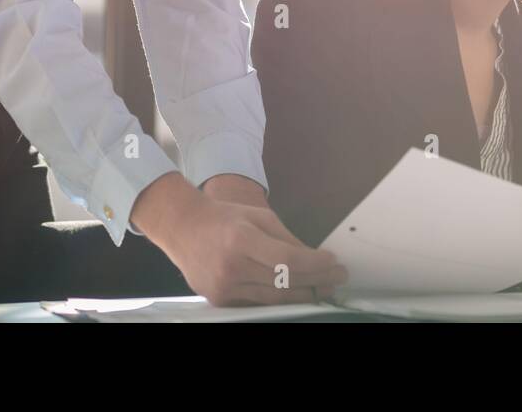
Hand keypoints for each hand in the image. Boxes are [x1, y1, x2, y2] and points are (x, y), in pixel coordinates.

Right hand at [132, 172, 346, 305]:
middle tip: (338, 278)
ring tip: (324, 289)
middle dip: (317, 282)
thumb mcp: (258, 217)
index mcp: (242, 241)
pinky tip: (297, 294)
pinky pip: (257, 304)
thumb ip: (286, 238)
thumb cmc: (225, 218)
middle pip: (284, 283)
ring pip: (273, 299)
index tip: (334, 262)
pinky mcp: (219, 301)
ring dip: (303, 295)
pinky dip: (279, 300)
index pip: (288, 260)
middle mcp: (231, 268)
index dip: (315, 265)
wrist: (184, 228)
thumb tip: (315, 258)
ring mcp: (223, 288)